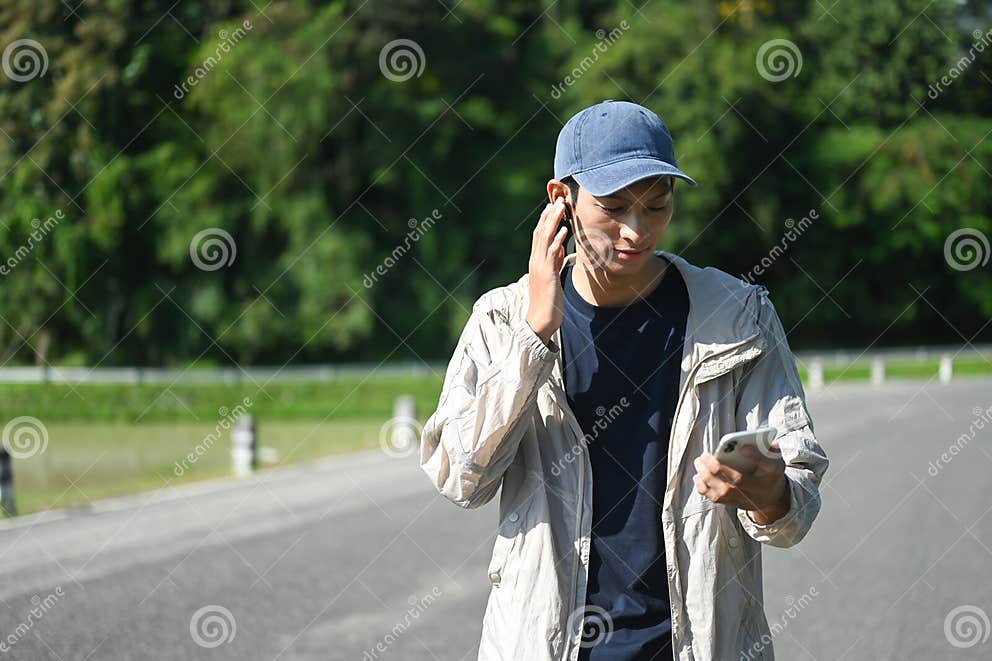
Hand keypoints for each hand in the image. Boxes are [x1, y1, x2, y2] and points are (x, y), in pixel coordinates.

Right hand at [525, 197, 568, 345]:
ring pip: (544, 239)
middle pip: (540, 232)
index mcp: (536, 261)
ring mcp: (539, 267)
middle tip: (558, 199)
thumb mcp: (552, 277)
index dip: (546, 220)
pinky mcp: (546, 275)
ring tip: (560, 207)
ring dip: (553, 222)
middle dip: (549, 215)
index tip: (553, 206)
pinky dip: (557, 240)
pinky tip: (564, 230)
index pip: (539, 235)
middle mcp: (535, 261)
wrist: (540, 321)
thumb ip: (554, 262)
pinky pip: (551, 254)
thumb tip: (560, 248)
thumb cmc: (548, 301)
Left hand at [692, 441, 790, 523]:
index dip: (755, 457)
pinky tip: (697, 477)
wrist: (772, 498)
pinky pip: (716, 499)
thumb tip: (768, 442)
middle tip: (705, 455)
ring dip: (707, 477)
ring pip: (723, 491)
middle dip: (718, 467)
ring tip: (698, 463)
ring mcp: (745, 500)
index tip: (743, 448)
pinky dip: (704, 488)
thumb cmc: (770, 474)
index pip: (767, 466)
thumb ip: (772, 451)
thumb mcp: (776, 461)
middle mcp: (758, 490)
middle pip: (738, 480)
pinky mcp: (734, 504)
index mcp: (771, 477)